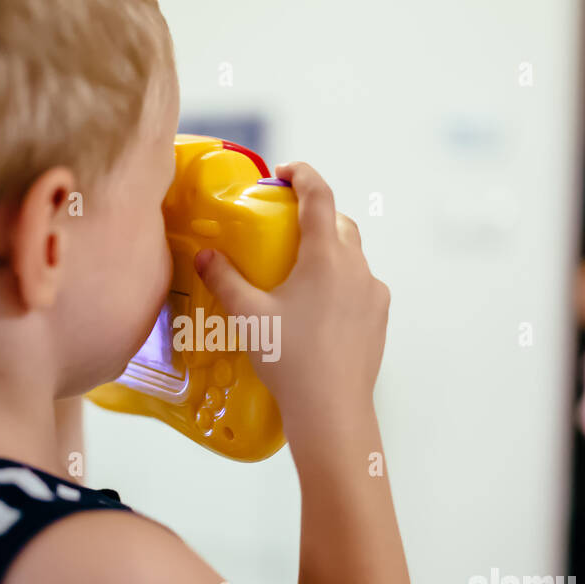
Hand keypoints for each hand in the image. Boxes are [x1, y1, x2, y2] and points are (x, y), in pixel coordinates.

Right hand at [193, 162, 388, 440]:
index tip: (285, 173)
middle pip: (340, 223)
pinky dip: (340, 283)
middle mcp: (357, 267)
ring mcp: (373, 293)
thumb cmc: (290, 359)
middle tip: (286, 224)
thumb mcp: (248, 315)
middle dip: (315, 214)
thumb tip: (205, 255)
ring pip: (353, 256)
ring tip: (300, 272)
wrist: (332, 410)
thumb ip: (224, 279)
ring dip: (329, 251)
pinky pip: (360, 287)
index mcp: (327, 256)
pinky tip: (318, 308)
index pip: (319, 196)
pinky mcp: (379, 318)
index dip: (303, 175)